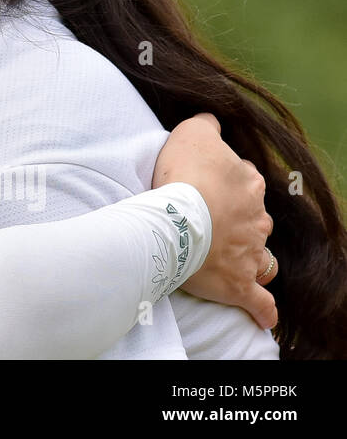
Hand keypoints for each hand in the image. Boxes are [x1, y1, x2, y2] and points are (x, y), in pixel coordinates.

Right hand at [152, 113, 277, 329]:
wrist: (176, 218)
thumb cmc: (182, 174)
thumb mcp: (191, 132)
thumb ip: (206, 125)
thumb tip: (212, 122)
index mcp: (249, 184)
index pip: (244, 180)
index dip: (224, 182)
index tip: (203, 186)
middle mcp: (258, 218)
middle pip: (254, 219)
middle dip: (238, 221)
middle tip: (207, 222)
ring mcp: (252, 253)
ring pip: (260, 256)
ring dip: (249, 258)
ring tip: (228, 261)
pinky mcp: (240, 284)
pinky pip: (260, 302)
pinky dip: (262, 310)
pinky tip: (262, 316)